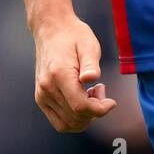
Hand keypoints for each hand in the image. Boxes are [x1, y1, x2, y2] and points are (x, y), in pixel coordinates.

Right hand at [33, 16, 117, 131]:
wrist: (51, 29)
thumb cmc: (73, 36)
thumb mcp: (88, 44)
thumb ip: (91, 63)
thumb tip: (92, 79)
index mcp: (59, 75)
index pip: (80, 107)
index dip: (100, 110)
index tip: (112, 102)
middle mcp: (47, 88)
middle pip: (75, 118)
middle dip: (94, 112)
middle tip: (101, 90)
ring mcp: (41, 95)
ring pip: (66, 124)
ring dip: (85, 117)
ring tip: (92, 95)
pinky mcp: (41, 98)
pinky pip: (58, 121)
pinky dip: (74, 117)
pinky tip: (82, 99)